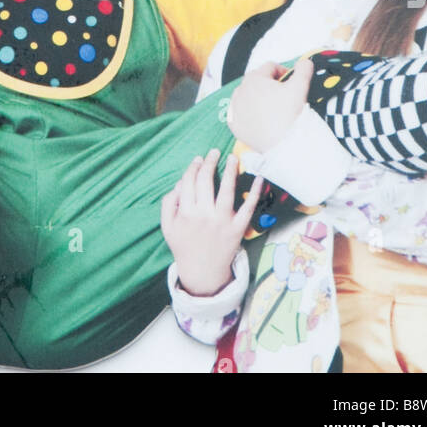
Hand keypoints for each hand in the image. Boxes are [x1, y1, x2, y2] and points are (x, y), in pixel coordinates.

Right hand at [160, 149, 262, 296]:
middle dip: (210, 163)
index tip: (198, 159)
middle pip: (206, 181)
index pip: (189, 182)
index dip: (193, 167)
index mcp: (186, 213)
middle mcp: (204, 215)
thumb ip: (169, 203)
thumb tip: (180, 182)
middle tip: (214, 152)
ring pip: (227, 189)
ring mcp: (222, 221)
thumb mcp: (168, 227)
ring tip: (232, 157)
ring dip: (230, 170)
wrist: (203, 274)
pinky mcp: (238, 229)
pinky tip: (259, 177)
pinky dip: (255, 192)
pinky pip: (248, 207)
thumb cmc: (184, 247)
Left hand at [227, 58, 312, 152]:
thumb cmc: (290, 113)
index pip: (270, 67)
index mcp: (254, 77)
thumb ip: (304, 68)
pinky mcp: (233, 123)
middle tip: (282, 98)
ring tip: (271, 109)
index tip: (291, 83)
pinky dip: (247, 114)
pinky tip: (259, 120)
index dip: (283, 73)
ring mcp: (234, 107)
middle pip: (257, 81)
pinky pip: (239, 113)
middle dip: (269, 85)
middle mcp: (240, 90)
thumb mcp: (300, 86)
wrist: (282, 144)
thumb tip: (305, 61)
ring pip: (246, 96)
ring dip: (256, 98)